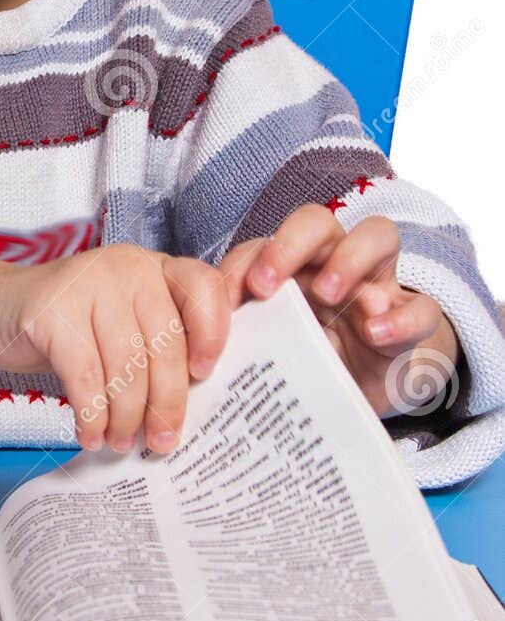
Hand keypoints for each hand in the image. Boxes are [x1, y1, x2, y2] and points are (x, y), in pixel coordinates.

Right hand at [0, 244, 232, 454]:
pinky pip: (85, 375)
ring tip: (119, 442)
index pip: (204, 288)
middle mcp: (127, 266)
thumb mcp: (124, 322)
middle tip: (161, 441)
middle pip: (165, 342)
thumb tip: (190, 409)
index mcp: (155, 268)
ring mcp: (89, 282)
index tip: (204, 376)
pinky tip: (90, 433)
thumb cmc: (72, 325)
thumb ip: (159, 344)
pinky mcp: (52, 310)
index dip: (213, 333)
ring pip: (126, 365)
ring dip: (125, 416)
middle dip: (165, 402)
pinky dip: (91, 414)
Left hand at [217, 207, 460, 420]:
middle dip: (289, 243)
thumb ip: (240, 335)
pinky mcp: (410, 323)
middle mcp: (334, 263)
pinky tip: (375, 332)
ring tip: (329, 295)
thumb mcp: (266, 347)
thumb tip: (200, 341)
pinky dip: (400, 317)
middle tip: (267, 285)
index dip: (244, 262)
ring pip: (379, 235)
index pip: (265, 241)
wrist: (352, 399)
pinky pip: (421, 307)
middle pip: (318, 221)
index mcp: (291, 268)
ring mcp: (378, 287)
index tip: (229, 302)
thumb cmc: (299, 362)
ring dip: (349, 259)